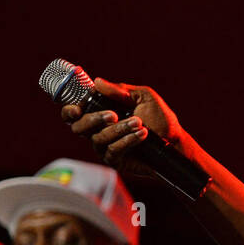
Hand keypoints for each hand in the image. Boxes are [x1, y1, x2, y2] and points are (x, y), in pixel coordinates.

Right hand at [61, 77, 186, 178]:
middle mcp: (98, 130)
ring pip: (99, 138)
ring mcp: (105, 147)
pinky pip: (113, 150)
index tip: (76, 109)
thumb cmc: (159, 117)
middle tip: (114, 114)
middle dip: (94, 119)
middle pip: (79, 127)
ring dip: (120, 129)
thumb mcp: (142, 97)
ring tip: (140, 123)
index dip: (69, 111)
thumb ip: (120, 90)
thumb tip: (97, 82)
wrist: (174, 141)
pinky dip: (127, 140)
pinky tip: (141, 134)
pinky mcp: (116, 161)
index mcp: (100, 113)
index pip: (74, 113)